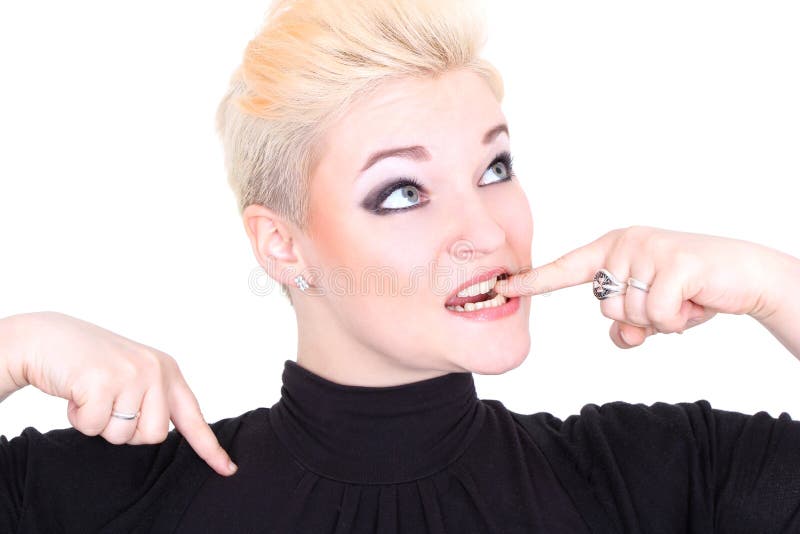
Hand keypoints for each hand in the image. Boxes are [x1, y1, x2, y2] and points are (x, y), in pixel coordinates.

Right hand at [5, 311, 236, 475]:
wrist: (46, 338)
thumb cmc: (88, 363)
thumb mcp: (131, 374)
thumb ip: (152, 398)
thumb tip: (161, 432)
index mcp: (167, 371)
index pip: (193, 417)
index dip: (209, 447)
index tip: (228, 470)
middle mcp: (155, 371)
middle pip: (152, 436)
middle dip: (125, 430)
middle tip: (107, 402)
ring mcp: (131, 374)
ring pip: (121, 436)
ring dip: (99, 423)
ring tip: (91, 393)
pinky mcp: (103, 381)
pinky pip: (93, 426)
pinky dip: (78, 417)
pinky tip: (76, 391)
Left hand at [494, 225, 781, 347]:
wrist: (745, 275)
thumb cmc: (693, 290)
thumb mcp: (652, 311)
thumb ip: (630, 325)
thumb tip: (621, 338)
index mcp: (611, 249)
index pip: (565, 268)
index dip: (534, 281)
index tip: (502, 286)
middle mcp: (623, 244)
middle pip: (605, 309)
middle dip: (640, 318)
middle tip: (670, 300)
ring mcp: (647, 250)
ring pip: (631, 314)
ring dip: (661, 320)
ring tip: (684, 297)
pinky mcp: (673, 262)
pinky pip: (657, 315)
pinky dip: (678, 321)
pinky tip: (695, 301)